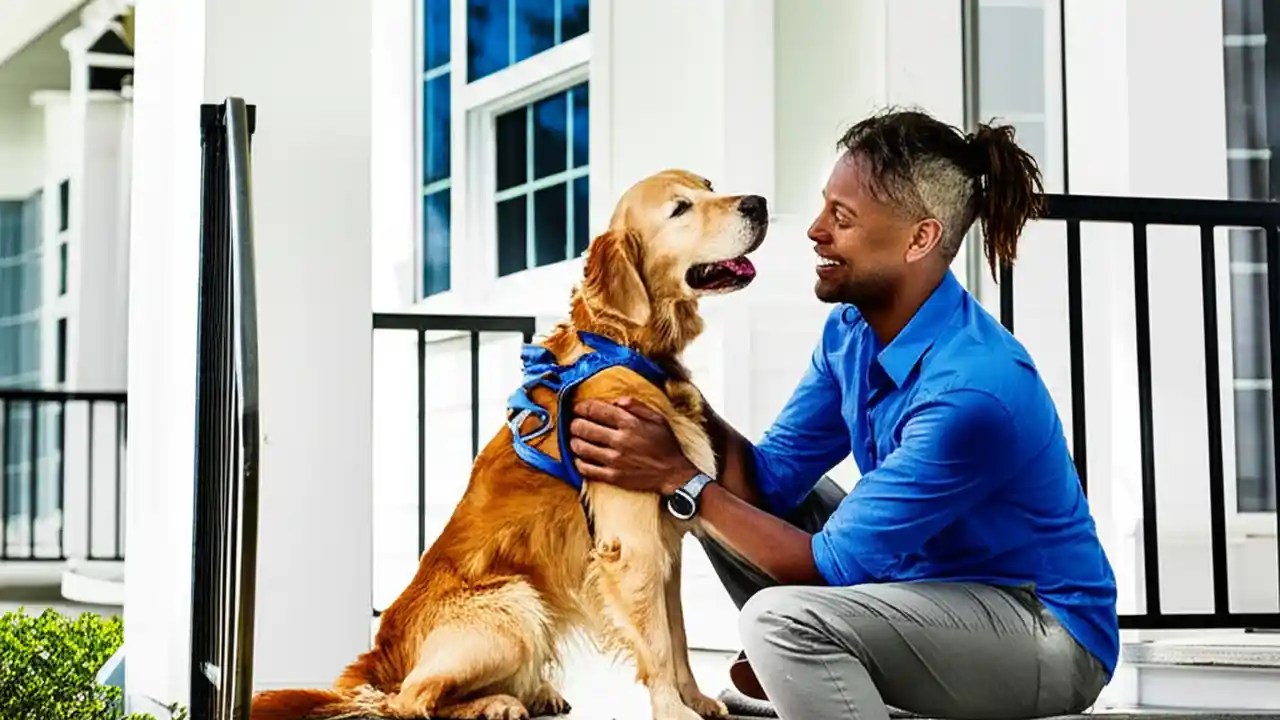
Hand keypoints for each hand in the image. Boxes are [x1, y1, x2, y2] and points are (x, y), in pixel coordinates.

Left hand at [568, 397, 698, 494]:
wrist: (673, 473)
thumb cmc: (665, 444)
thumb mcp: (657, 418)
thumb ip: (636, 406)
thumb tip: (615, 401)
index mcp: (629, 423)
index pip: (595, 410)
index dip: (581, 407)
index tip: (577, 408)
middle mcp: (620, 440)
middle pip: (583, 427)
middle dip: (574, 423)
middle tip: (574, 423)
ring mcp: (614, 460)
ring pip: (581, 447)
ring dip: (574, 441)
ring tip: (576, 439)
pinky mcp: (612, 476)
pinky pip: (586, 469)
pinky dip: (578, 462)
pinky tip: (581, 458)